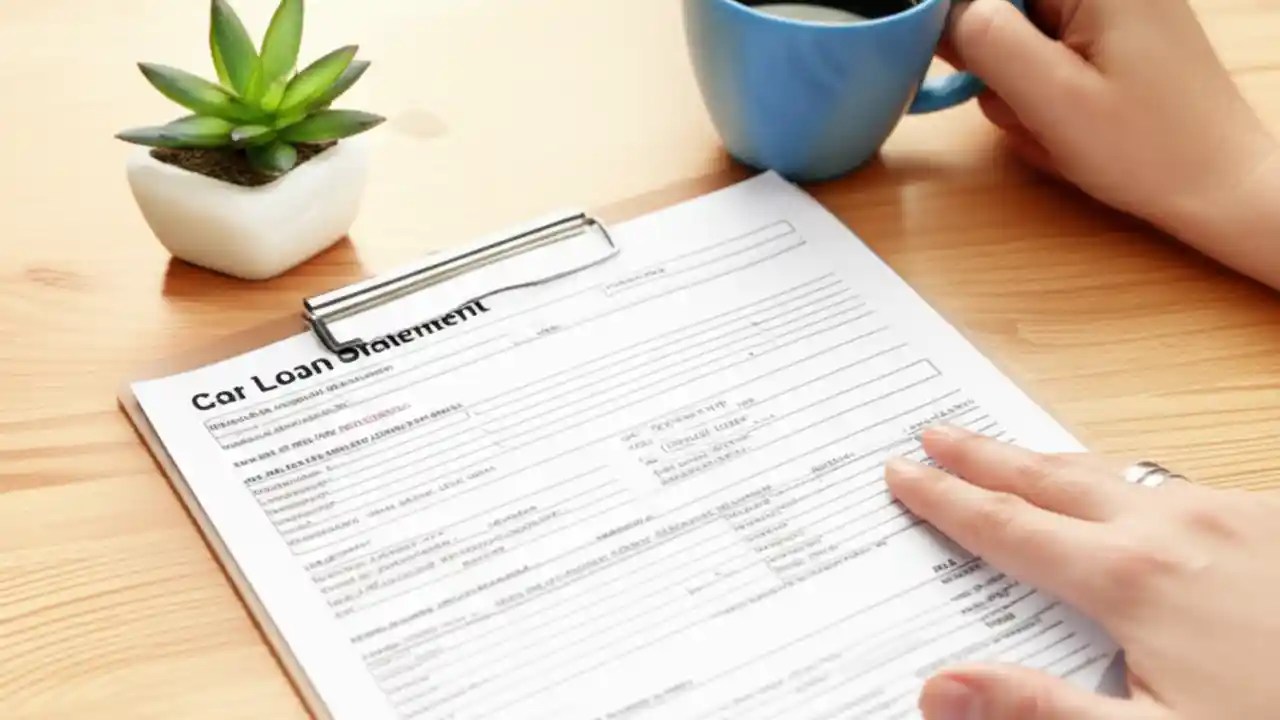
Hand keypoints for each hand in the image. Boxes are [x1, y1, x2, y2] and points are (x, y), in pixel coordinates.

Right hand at [884, 425, 1279, 719]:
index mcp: (1131, 577)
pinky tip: (1126, 493)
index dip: (945, 499)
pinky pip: (1174, 482)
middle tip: (933, 429)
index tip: (901, 472)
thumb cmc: (1273, 719)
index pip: (1006, 527)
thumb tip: (936, 688)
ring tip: (1010, 453)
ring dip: (1050, 460)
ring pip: (1115, 471)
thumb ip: (1039, 711)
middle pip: (1051, 477)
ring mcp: (1231, 513)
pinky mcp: (1274, 517)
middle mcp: (1174, 526)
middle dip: (984, 453)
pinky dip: (1122, 478)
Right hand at [941, 0, 1279, 288]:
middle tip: (1028, 112)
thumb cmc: (1148, 149)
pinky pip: (1049, 58)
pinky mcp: (1115, 40)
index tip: (970, 71)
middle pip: (1005, 13)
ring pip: (1021, 40)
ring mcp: (1113, 12)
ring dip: (1020, 90)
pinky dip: (1044, 96)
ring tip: (1055, 129)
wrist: (1222, 188)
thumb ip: (988, 40)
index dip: (966, 26)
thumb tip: (945, 12)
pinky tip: (1070, 128)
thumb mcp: (1052, 98)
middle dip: (998, 65)